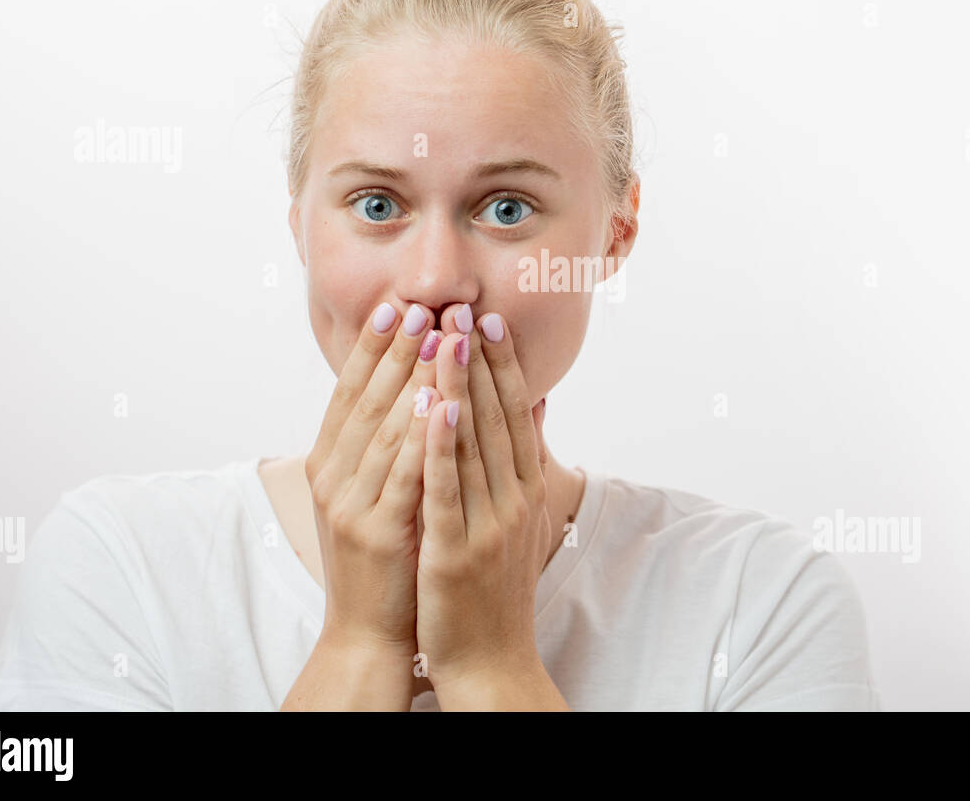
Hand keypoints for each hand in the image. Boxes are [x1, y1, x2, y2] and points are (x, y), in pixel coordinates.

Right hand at [302, 301, 442, 659]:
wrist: (368, 632)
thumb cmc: (383, 556)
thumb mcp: (374, 493)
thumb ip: (386, 446)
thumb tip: (415, 390)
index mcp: (328, 464)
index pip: (349, 394)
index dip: (372, 349)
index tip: (396, 307)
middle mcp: (330, 478)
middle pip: (365, 401)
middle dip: (395, 351)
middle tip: (422, 306)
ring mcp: (349, 505)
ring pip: (384, 430)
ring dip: (413, 379)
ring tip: (439, 339)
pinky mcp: (375, 533)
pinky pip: (402, 475)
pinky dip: (421, 435)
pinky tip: (441, 403)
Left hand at [414, 305, 551, 690]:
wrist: (492, 660)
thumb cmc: (496, 588)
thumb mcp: (521, 519)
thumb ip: (525, 463)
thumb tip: (536, 405)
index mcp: (526, 492)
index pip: (516, 416)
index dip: (502, 367)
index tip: (488, 321)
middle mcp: (514, 501)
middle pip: (498, 419)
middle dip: (481, 362)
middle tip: (466, 309)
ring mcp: (488, 525)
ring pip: (473, 444)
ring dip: (460, 387)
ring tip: (446, 338)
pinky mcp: (457, 550)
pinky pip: (447, 488)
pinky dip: (441, 444)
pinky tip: (433, 406)